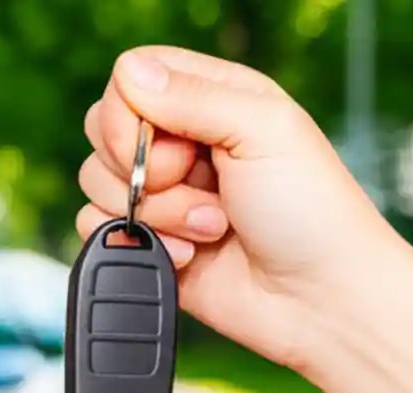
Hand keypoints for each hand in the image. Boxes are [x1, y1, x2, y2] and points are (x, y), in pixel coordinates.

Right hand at [77, 46, 401, 370]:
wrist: (317, 301)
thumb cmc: (312, 211)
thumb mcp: (264, 131)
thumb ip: (193, 96)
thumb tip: (128, 71)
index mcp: (212, 98)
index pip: (131, 77)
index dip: (131, 114)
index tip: (171, 147)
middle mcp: (181, 142)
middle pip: (103, 129)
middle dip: (142, 168)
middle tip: (201, 185)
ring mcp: (161, 194)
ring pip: (95, 182)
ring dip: (156, 213)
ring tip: (212, 226)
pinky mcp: (147, 241)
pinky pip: (96, 230)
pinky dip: (141, 246)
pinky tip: (189, 255)